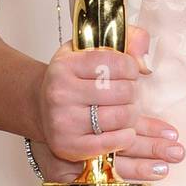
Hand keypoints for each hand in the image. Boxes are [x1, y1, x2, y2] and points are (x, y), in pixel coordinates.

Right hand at [30, 25, 182, 177]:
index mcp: (67, 65)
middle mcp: (60, 93)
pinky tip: (123, 130)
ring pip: (121, 117)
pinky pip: (112, 142)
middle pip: (124, 92)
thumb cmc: (74, 76)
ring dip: (131, 114)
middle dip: (133, 92)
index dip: (132, 68)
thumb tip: (144, 63)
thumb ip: (130, 39)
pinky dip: (126, 137)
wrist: (42, 105)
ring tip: (124, 109)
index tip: (128, 71)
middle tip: (126, 94)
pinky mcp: (68, 146)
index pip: (119, 63)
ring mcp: (63, 121)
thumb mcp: (94, 46)